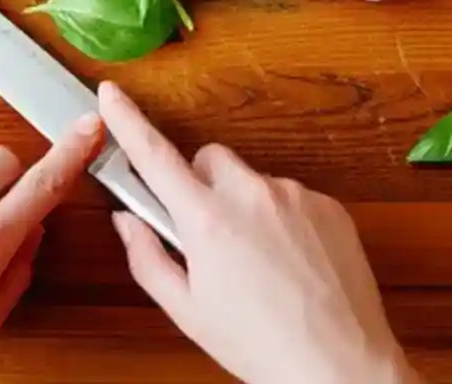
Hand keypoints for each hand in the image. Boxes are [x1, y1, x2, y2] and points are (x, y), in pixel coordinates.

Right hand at [100, 82, 420, 383]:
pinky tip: (287, 263)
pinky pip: (289, 197)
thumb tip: (127, 221)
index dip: (127, 119)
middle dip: (198, 185)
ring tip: (256, 262)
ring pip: (251, 180)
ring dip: (242, 205)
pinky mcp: (328, 206)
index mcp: (208, 221)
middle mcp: (252, 196)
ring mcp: (295, 196)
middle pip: (208, 160)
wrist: (340, 366)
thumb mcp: (186, 310)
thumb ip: (146, 257)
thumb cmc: (262, 345)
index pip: (155, 155)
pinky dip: (280, 219)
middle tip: (203, 233)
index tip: (111, 94)